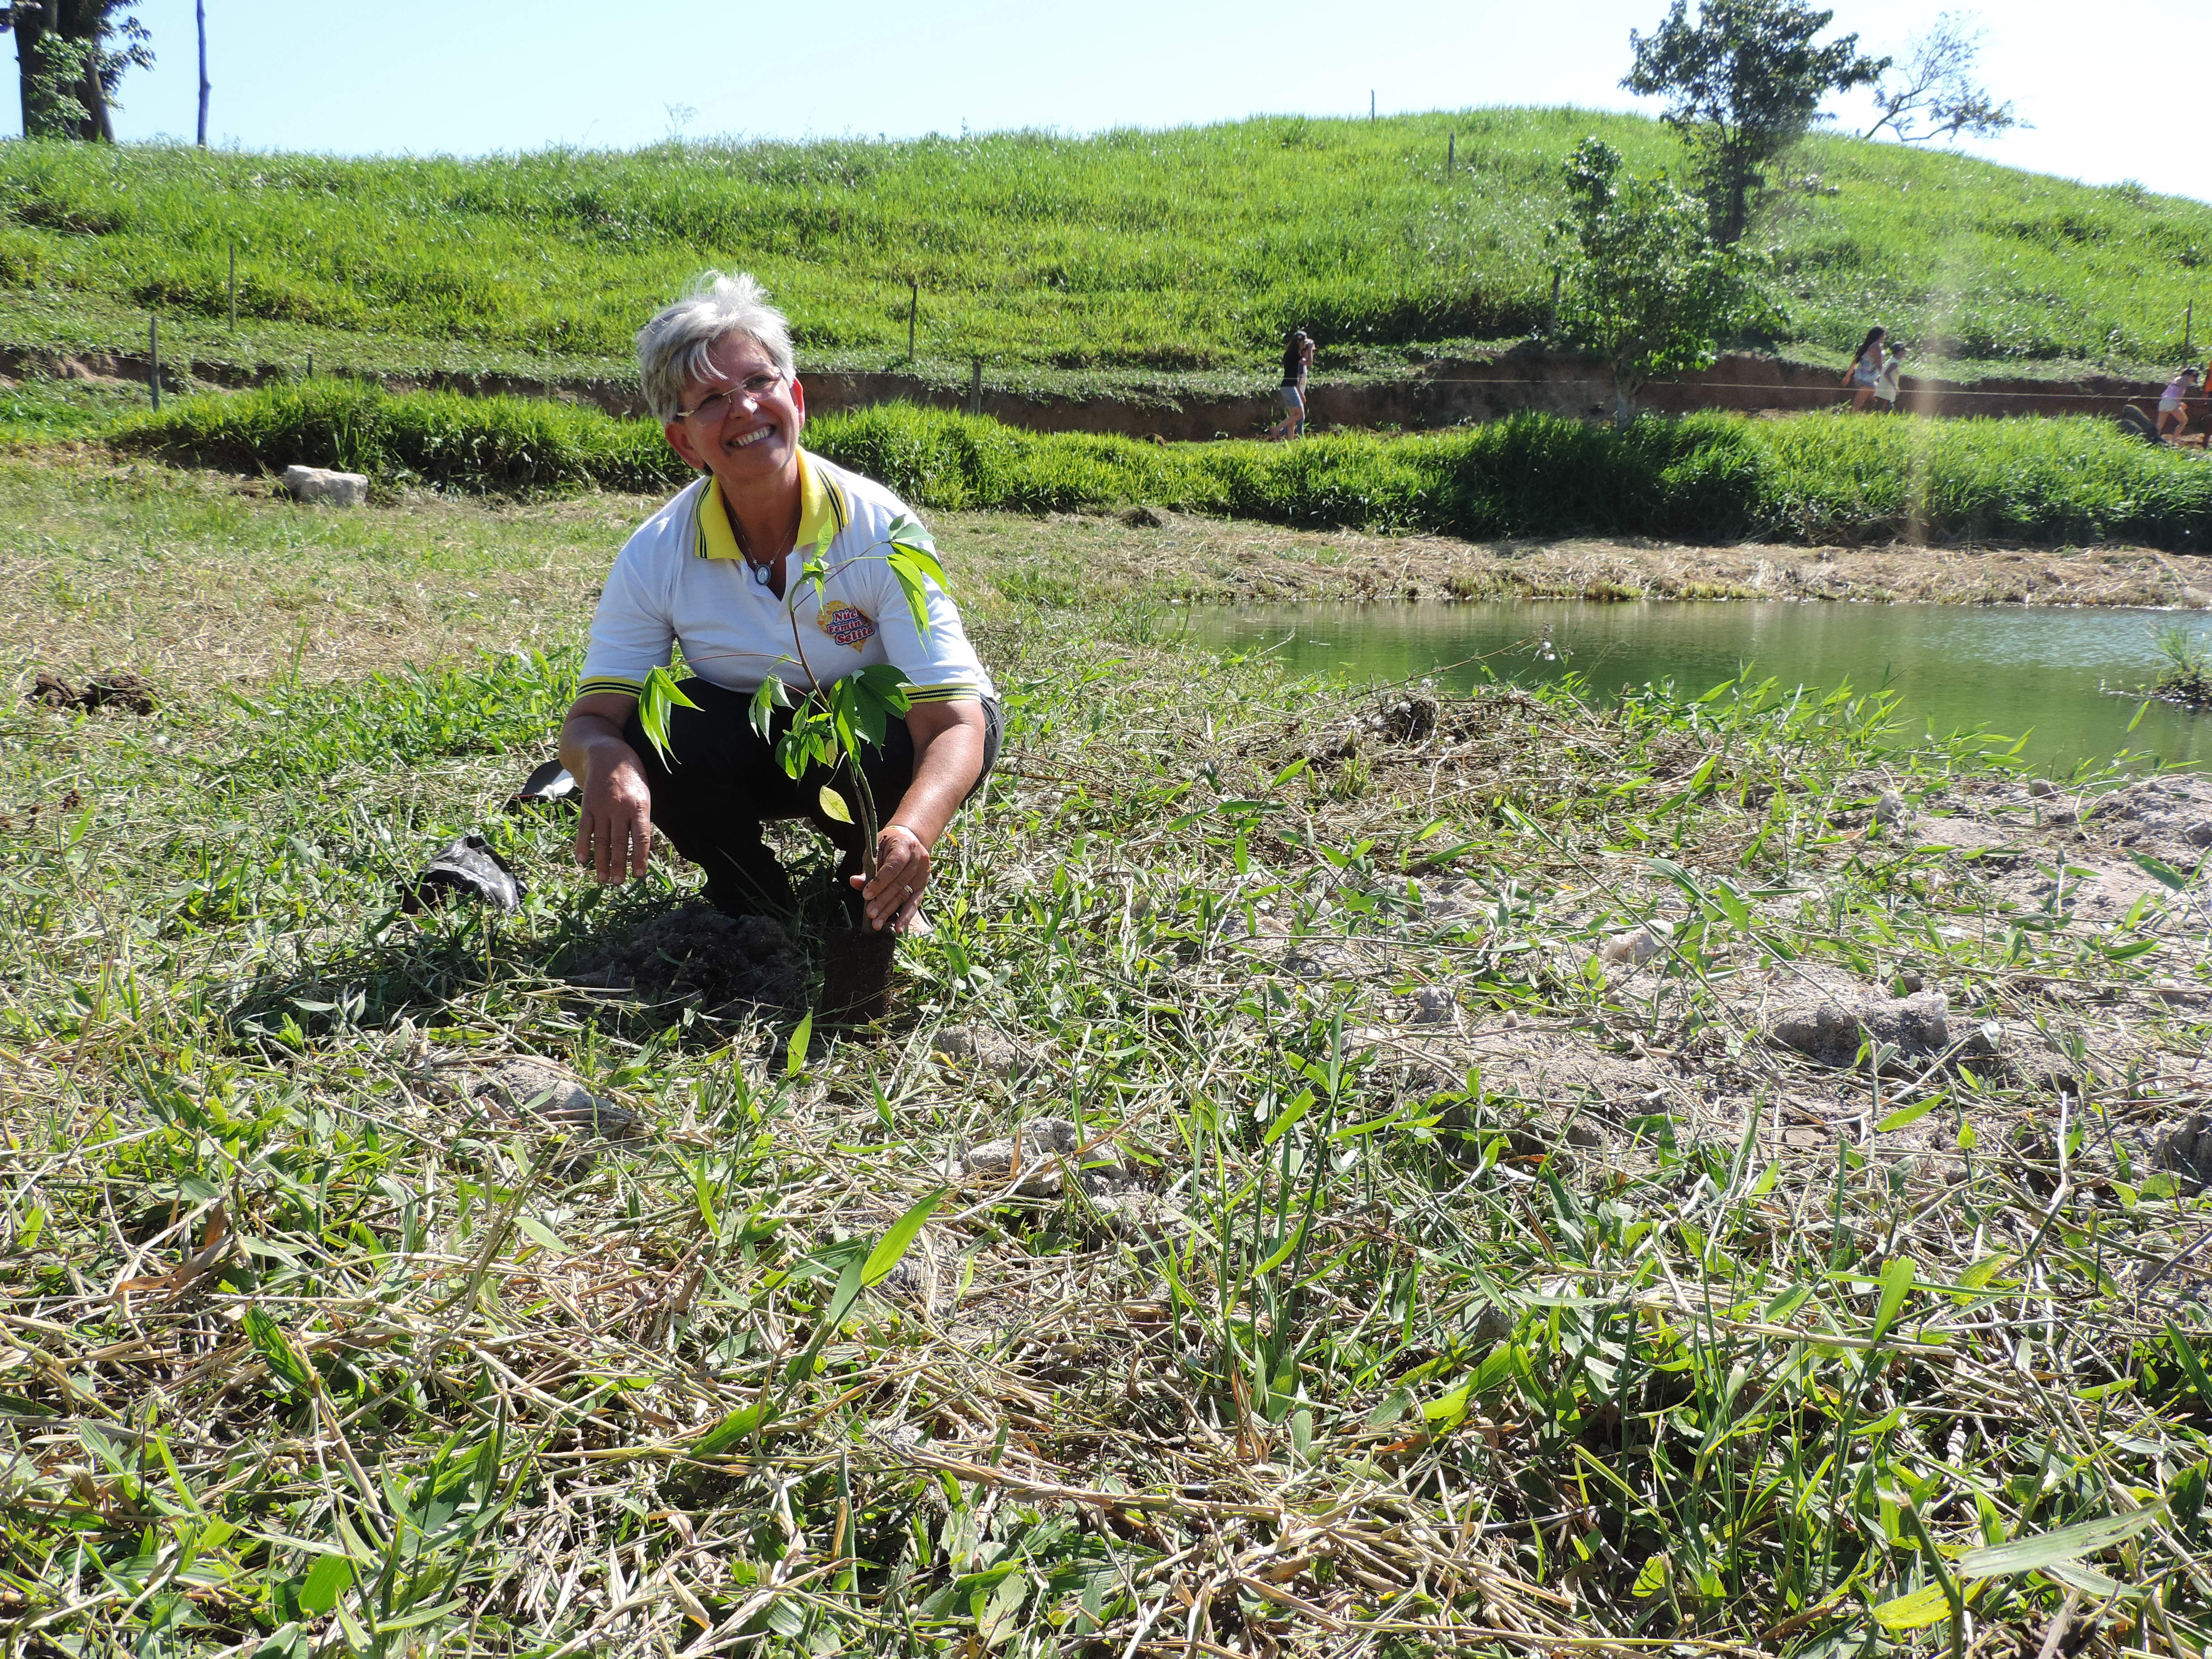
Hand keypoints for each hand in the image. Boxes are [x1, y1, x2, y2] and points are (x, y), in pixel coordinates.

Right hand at [575, 747, 653, 883]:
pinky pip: (584, 828)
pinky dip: (582, 845)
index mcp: (639, 805)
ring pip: (602, 839)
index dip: (640, 857)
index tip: (639, 875)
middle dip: (619, 865)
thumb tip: (647, 844)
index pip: (641, 837)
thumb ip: (643, 815)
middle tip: (618, 883)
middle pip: (620, 842)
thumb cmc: (631, 773)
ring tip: (603, 879)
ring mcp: (601, 807)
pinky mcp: (587, 805)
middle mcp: (620, 808)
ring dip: (602, 861)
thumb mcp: (645, 790)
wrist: (605, 752)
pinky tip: (582, 860)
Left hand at [853, 824, 930, 931]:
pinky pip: (914, 903)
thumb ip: (867, 868)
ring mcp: (923, 874)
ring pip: (904, 896)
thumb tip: (854, 882)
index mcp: (905, 847)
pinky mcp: (923, 886)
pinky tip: (899, 928)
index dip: (879, 883)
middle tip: (870, 914)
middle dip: (883, 901)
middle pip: (898, 885)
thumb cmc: (888, 845)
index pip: (892, 868)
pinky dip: (906, 917)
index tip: (866, 896)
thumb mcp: (875, 851)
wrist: (909, 839)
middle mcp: (918, 860)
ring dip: (890, 911)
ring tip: (878, 924)